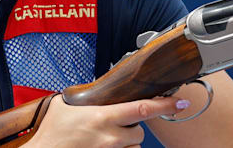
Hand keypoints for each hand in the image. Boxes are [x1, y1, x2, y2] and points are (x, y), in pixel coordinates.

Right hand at [27, 95, 188, 146]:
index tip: (181, 102)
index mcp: (104, 117)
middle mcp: (111, 137)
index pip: (144, 109)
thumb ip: (84, 97)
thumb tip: (92, 89)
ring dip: (125, 142)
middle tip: (114, 125)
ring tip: (104, 139)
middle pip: (139, 131)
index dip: (165, 105)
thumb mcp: (65, 105)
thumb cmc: (52, 133)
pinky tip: (104, 146)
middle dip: (131, 127)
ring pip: (133, 146)